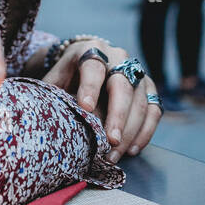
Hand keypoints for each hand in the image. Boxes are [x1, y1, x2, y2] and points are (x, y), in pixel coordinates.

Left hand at [40, 39, 160, 161]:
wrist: (87, 61)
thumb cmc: (68, 75)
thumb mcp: (56, 78)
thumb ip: (54, 94)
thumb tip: (50, 122)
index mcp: (91, 50)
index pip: (93, 67)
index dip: (90, 87)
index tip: (85, 108)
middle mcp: (119, 58)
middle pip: (123, 85)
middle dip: (118, 115)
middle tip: (110, 141)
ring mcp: (137, 72)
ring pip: (141, 101)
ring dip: (130, 131)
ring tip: (115, 154)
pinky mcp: (148, 88)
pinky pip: (154, 110)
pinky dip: (145, 131)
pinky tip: (132, 149)